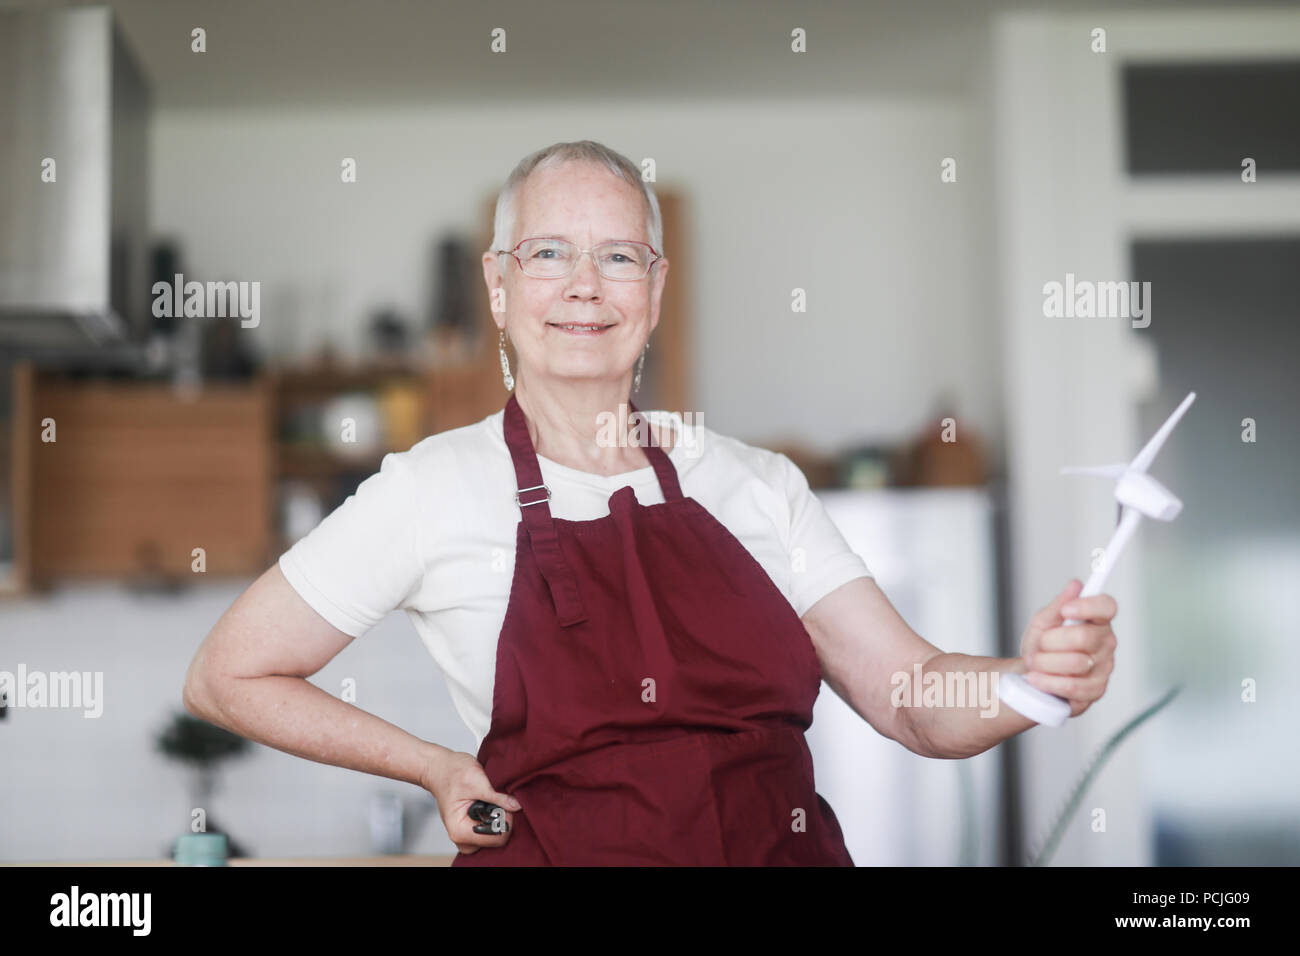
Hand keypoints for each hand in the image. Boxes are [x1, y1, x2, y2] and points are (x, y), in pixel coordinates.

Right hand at [423, 748, 521, 854]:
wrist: (440, 767)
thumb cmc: (451, 773)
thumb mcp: (476, 781)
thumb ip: (497, 796)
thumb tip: (517, 806)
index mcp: (460, 830)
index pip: (496, 839)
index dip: (505, 822)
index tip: (506, 805)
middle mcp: (462, 836)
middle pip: (496, 841)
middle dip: (502, 822)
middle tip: (498, 802)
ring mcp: (467, 833)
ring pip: (494, 837)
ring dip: (498, 820)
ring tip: (491, 802)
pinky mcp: (471, 827)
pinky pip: (490, 830)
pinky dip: (494, 818)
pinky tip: (490, 804)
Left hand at [1016, 579, 1117, 718]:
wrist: (1031, 676)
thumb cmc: (1042, 647)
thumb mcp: (1044, 622)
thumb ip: (1059, 605)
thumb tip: (1076, 585)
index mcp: (1096, 621)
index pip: (1107, 607)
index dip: (1089, 606)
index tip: (1067, 609)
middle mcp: (1106, 643)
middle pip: (1084, 636)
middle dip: (1051, 642)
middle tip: (1040, 645)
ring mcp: (1104, 668)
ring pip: (1076, 663)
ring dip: (1046, 663)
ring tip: (1036, 663)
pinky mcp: (1096, 691)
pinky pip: (1073, 686)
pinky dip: (1048, 682)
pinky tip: (1038, 678)